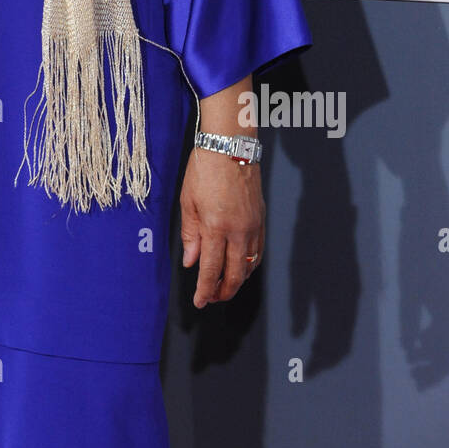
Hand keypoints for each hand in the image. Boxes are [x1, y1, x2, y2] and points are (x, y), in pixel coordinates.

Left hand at [180, 147, 264, 307]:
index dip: (205, 289)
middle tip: (211, 299)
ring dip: (237, 281)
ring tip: (224, 286)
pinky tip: (241, 266)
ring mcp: (253, 226)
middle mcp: (238, 231)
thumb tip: (190, 261)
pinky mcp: (260, 219)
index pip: (211, 269)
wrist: (231, 146)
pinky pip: (258, 251)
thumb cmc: (205, 169)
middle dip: (223, 292)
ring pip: (249, 265)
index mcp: (216, 227)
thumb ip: (190, 234)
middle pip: (235, 274)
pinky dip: (249, 265)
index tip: (199, 301)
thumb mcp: (188, 201)